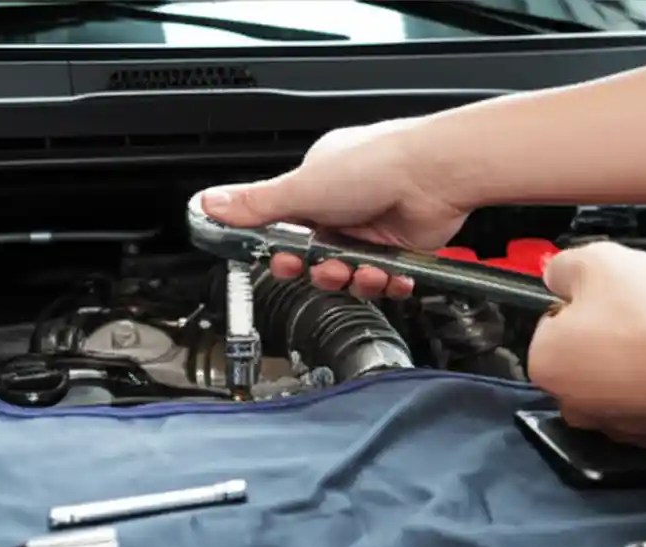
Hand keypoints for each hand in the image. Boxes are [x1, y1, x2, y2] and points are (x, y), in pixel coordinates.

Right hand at [198, 118, 467, 299]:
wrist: (436, 174)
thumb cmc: (376, 165)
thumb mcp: (301, 187)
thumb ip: (255, 204)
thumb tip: (209, 204)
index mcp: (316, 183)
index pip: (285, 227)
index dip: (282, 251)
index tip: (282, 261)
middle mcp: (344, 204)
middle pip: (317, 257)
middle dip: (319, 271)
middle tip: (324, 270)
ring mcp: (373, 227)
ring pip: (349, 272)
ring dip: (353, 279)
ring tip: (361, 271)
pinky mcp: (401, 247)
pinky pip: (383, 279)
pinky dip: (383, 283)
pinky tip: (386, 276)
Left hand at [528, 242, 645, 446]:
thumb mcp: (597, 261)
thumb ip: (564, 266)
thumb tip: (556, 274)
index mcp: (545, 363)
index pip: (552, 326)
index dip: (582, 304)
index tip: (606, 295)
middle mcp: (572, 403)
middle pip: (583, 361)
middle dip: (606, 337)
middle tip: (637, 312)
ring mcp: (615, 425)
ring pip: (619, 385)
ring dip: (636, 363)